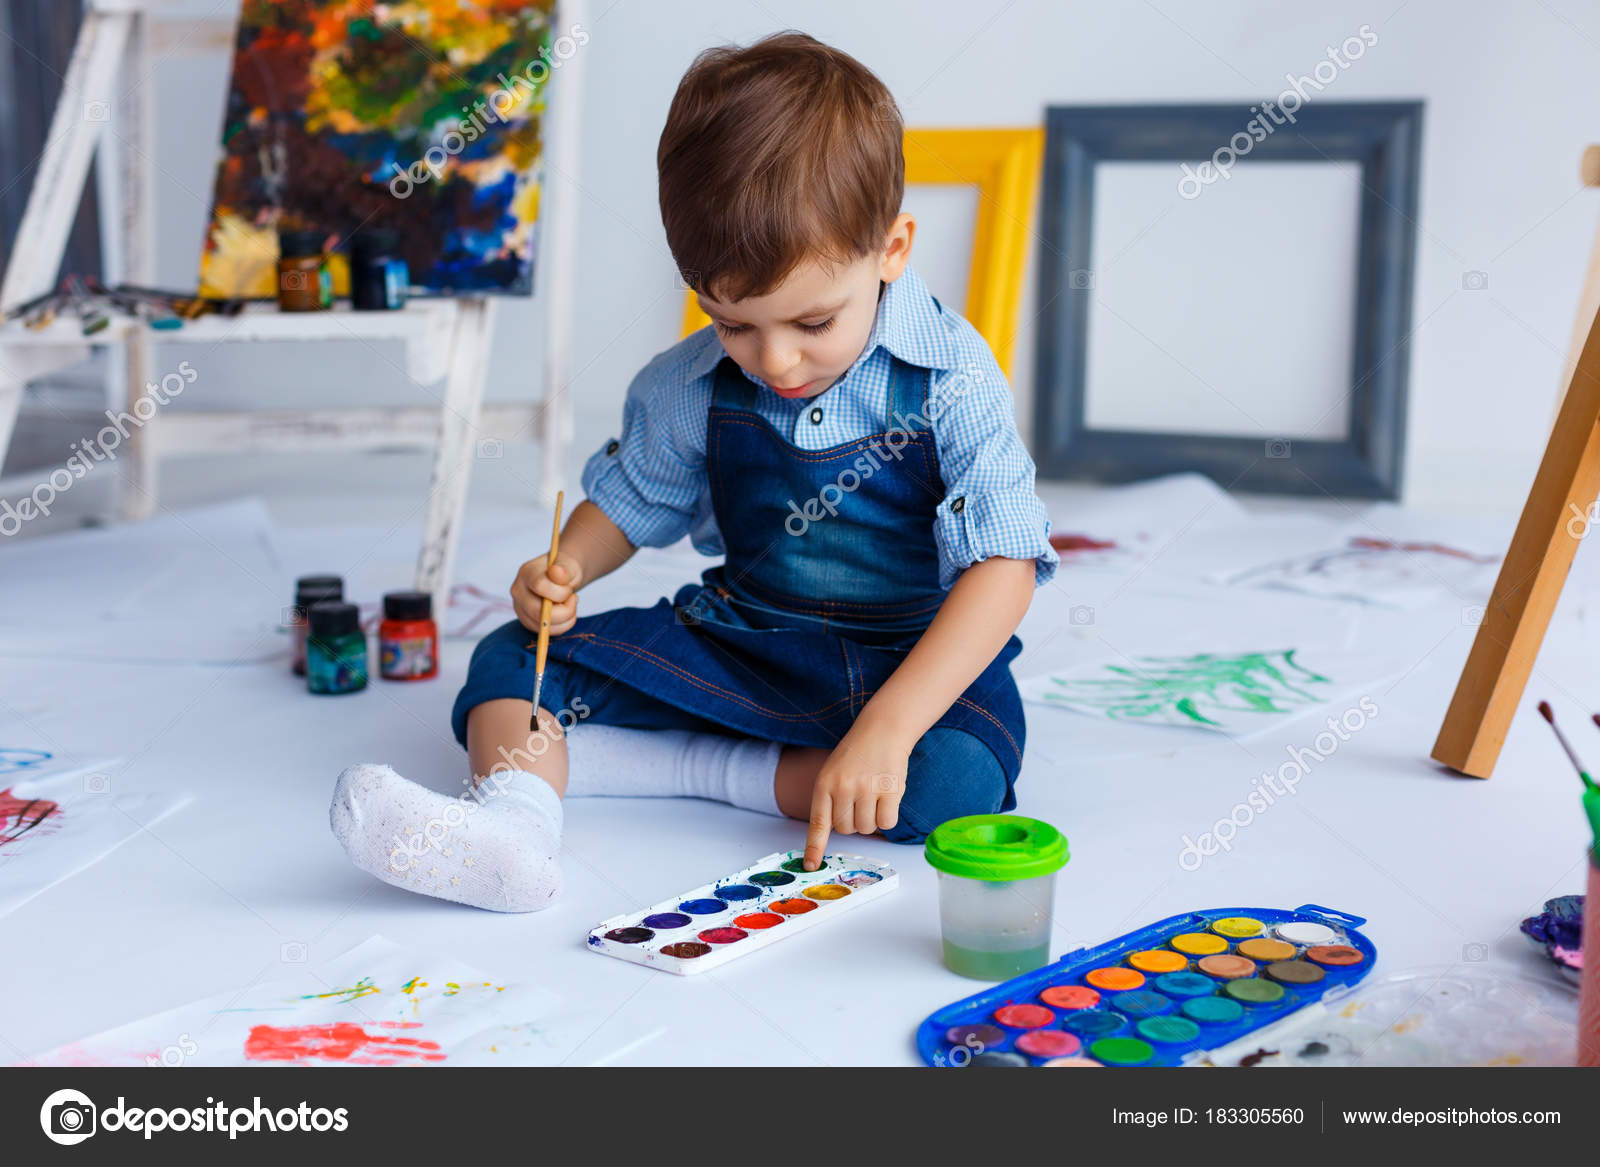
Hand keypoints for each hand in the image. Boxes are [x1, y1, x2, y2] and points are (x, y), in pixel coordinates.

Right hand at [512, 552, 583, 635]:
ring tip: (569, 605)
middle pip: (537, 611)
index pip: (540, 586)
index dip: (560, 591)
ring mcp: (520, 608)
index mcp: (526, 573)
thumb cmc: (565, 570)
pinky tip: (565, 612)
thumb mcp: (569, 565)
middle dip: (564, 610)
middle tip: (573, 599)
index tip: (570, 588)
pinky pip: (546, 632)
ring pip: (542, 626)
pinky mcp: (527, 621)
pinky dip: (562, 625)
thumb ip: (564, 569)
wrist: (562, 577)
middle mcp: (518, 591)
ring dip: (565, 619)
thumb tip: (556, 572)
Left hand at [803, 727, 909, 869]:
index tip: (810, 865)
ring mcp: (867, 789)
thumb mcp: (832, 773)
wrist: (882, 730)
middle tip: (860, 802)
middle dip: (854, 822)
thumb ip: (830, 800)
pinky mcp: (890, 790)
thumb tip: (835, 831)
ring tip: (873, 796)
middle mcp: (843, 788)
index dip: (814, 847)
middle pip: (847, 829)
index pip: (818, 822)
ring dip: (871, 819)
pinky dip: (888, 817)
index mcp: (824, 784)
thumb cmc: (856, 755)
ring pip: (867, 828)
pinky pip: (887, 823)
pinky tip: (887, 798)